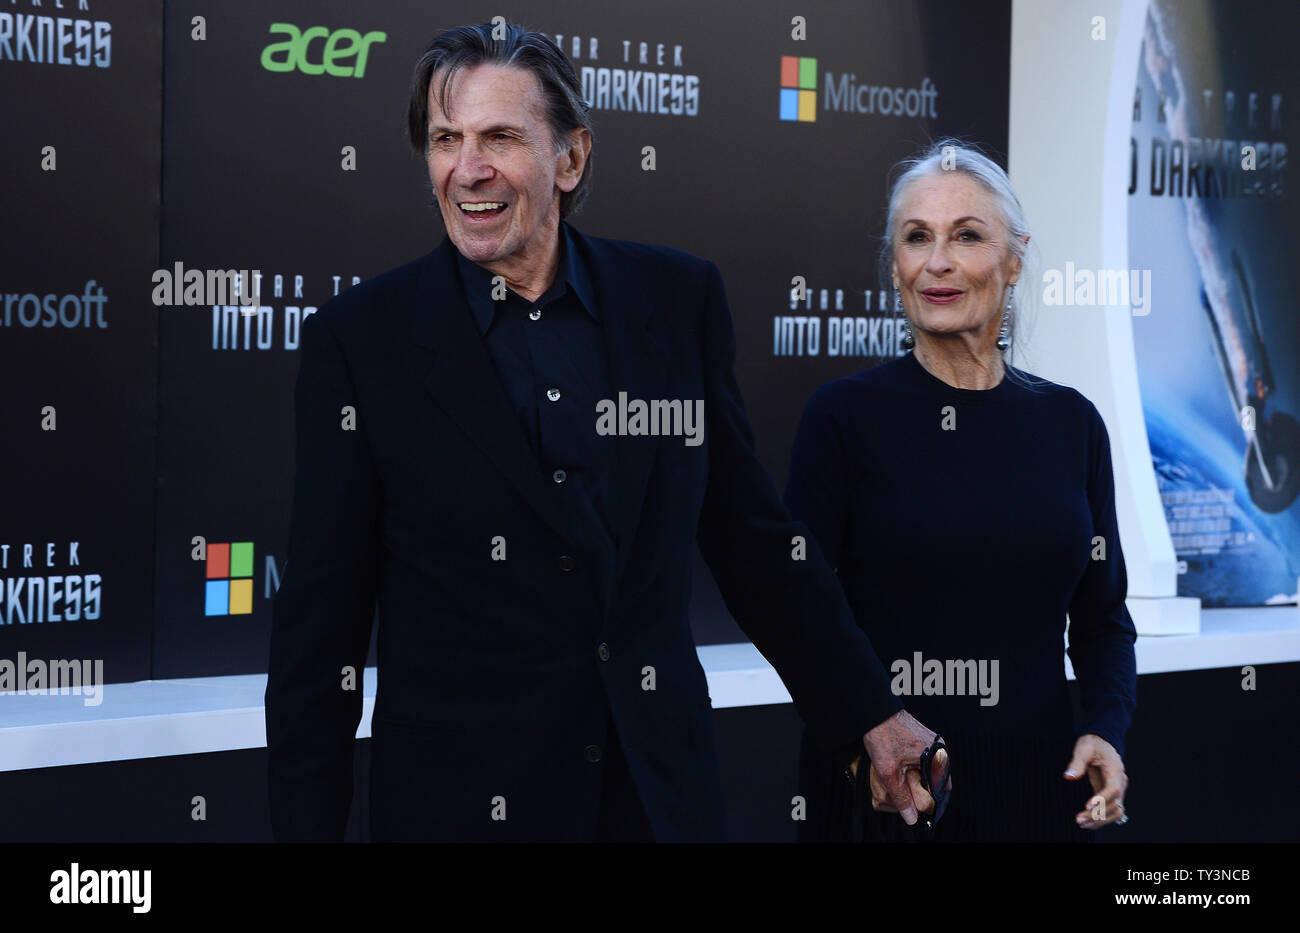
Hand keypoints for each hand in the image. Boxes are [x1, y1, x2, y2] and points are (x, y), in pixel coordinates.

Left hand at [860, 710, 946, 825]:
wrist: (874, 712)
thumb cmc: (882, 736)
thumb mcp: (889, 772)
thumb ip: (901, 797)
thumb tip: (911, 818)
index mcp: (938, 756)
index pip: (942, 790)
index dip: (928, 801)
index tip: (915, 805)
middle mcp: (940, 749)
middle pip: (937, 782)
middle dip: (921, 789)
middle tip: (903, 789)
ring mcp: (933, 743)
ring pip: (929, 772)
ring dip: (917, 779)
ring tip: (900, 775)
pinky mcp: (924, 740)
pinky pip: (924, 762)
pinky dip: (914, 768)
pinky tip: (900, 766)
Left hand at [1064, 734, 1127, 828]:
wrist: (1101, 742)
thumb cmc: (1093, 744)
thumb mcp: (1084, 748)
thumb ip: (1077, 762)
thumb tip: (1068, 776)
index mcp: (1115, 770)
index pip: (1113, 789)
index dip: (1102, 799)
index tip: (1087, 806)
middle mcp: (1120, 782)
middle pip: (1115, 805)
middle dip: (1098, 814)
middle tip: (1079, 819)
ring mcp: (1118, 790)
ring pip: (1116, 812)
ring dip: (1101, 820)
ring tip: (1082, 824)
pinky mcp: (1112, 795)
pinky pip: (1111, 811)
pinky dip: (1101, 819)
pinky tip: (1087, 823)